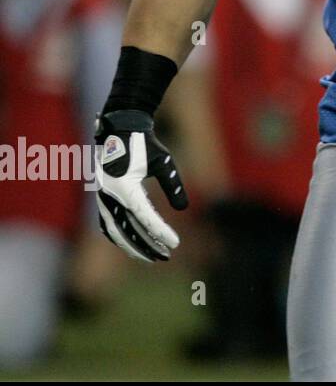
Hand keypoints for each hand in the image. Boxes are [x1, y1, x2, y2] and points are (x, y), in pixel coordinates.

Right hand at [94, 109, 188, 261]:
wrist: (120, 129)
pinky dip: (121, 237)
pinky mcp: (102, 198)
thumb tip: (183, 208)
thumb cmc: (144, 144)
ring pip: (115, 231)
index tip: (174, 244)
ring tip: (152, 255)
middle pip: (127, 230)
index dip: (160, 232)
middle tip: (166, 256)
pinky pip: (108, 224)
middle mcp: (110, 196)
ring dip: (132, 245)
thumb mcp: (164, 162)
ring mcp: (102, 198)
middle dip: (146, 247)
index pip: (145, 217)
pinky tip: (135, 243)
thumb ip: (173, 185)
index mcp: (125, 186)